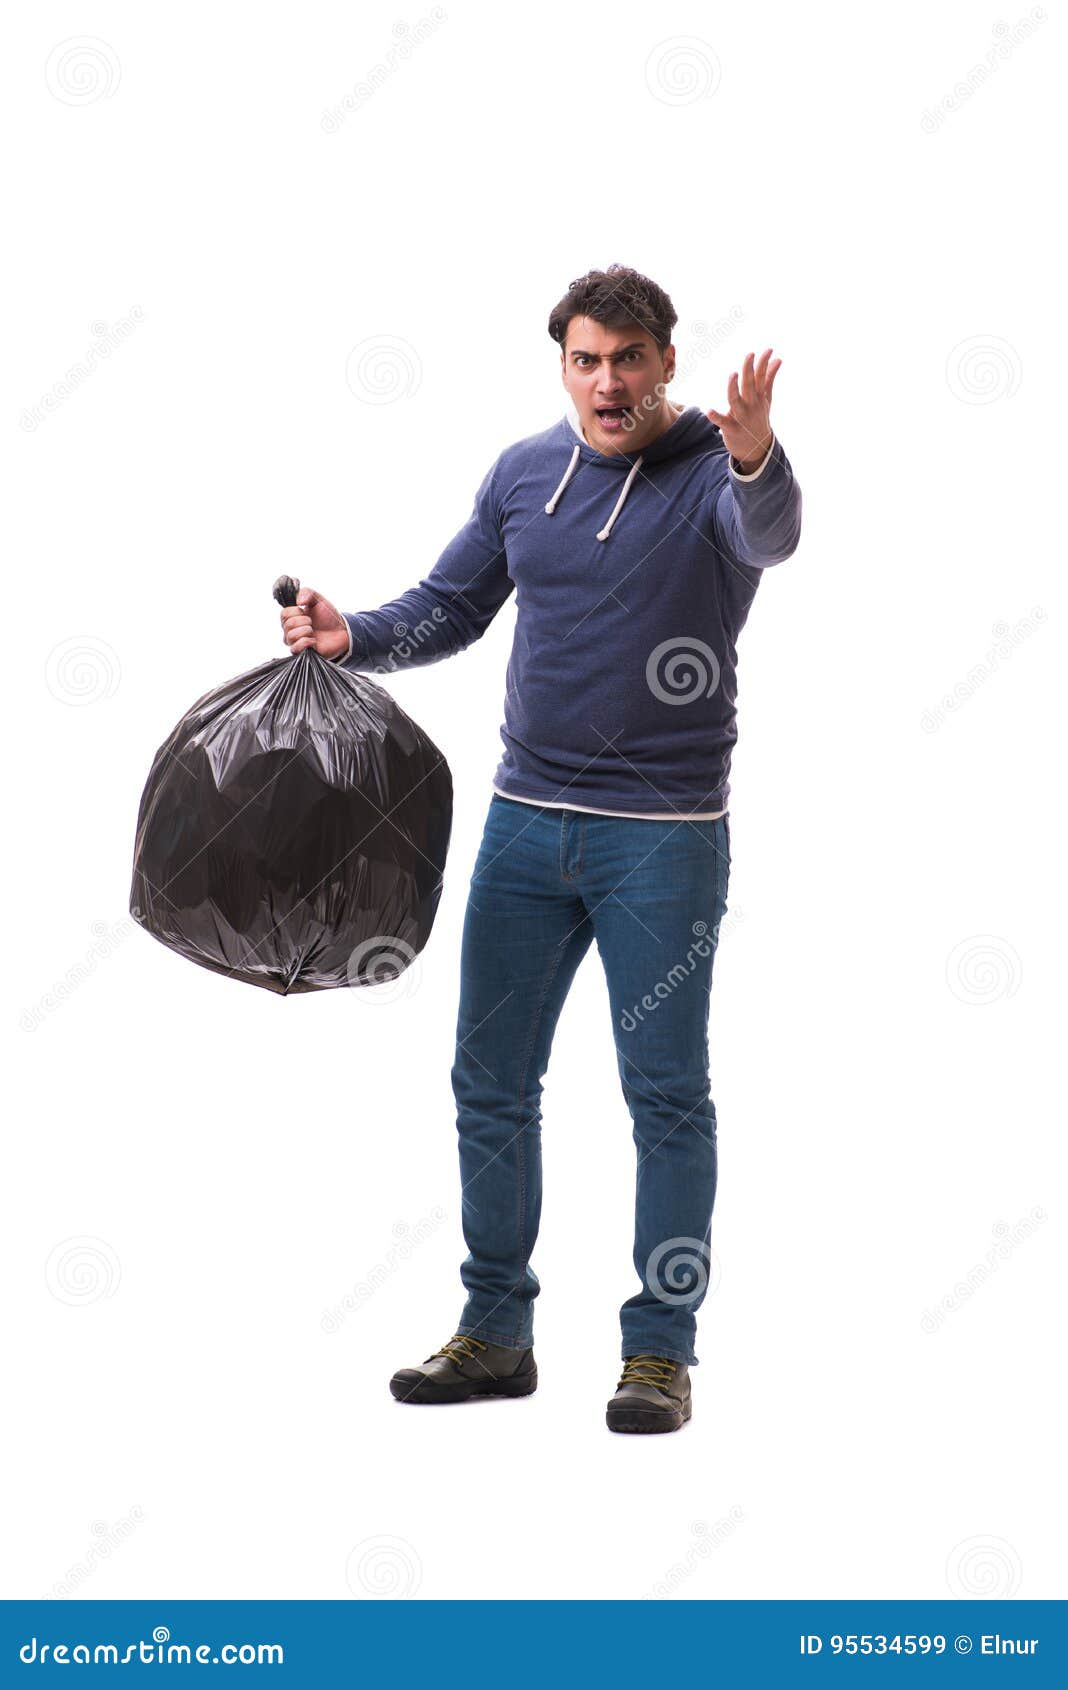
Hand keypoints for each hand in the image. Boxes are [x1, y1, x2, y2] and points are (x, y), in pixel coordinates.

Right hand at [279, 588, 348, 659]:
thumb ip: (307, 593)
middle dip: (303, 621)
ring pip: (289, 637)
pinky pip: (295, 649)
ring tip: (313, 631)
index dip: (296, 611)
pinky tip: (314, 641)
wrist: (342, 631)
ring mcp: (296, 642)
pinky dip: (305, 642)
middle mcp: (291, 630)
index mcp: (292, 617)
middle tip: (312, 622)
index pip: (283, 614)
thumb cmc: (328, 616)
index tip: (306, 612)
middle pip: (286, 625)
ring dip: (305, 631)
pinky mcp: (303, 653)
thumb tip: (298, 602)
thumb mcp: (318, 599)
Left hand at [705, 348, 780, 469]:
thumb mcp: (766, 399)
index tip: (768, 350)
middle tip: (750, 355)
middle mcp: (751, 405)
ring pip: (736, 401)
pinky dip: (716, 417)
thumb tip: (777, 359)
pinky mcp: (731, 428)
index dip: (764, 363)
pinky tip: (709, 410)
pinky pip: (722, 422)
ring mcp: (741, 417)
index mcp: (758, 396)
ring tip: (734, 374)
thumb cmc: (758, 418)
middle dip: (749, 370)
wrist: (757, 448)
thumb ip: (769, 378)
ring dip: (734, 388)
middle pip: (749, 385)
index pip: (761, 377)